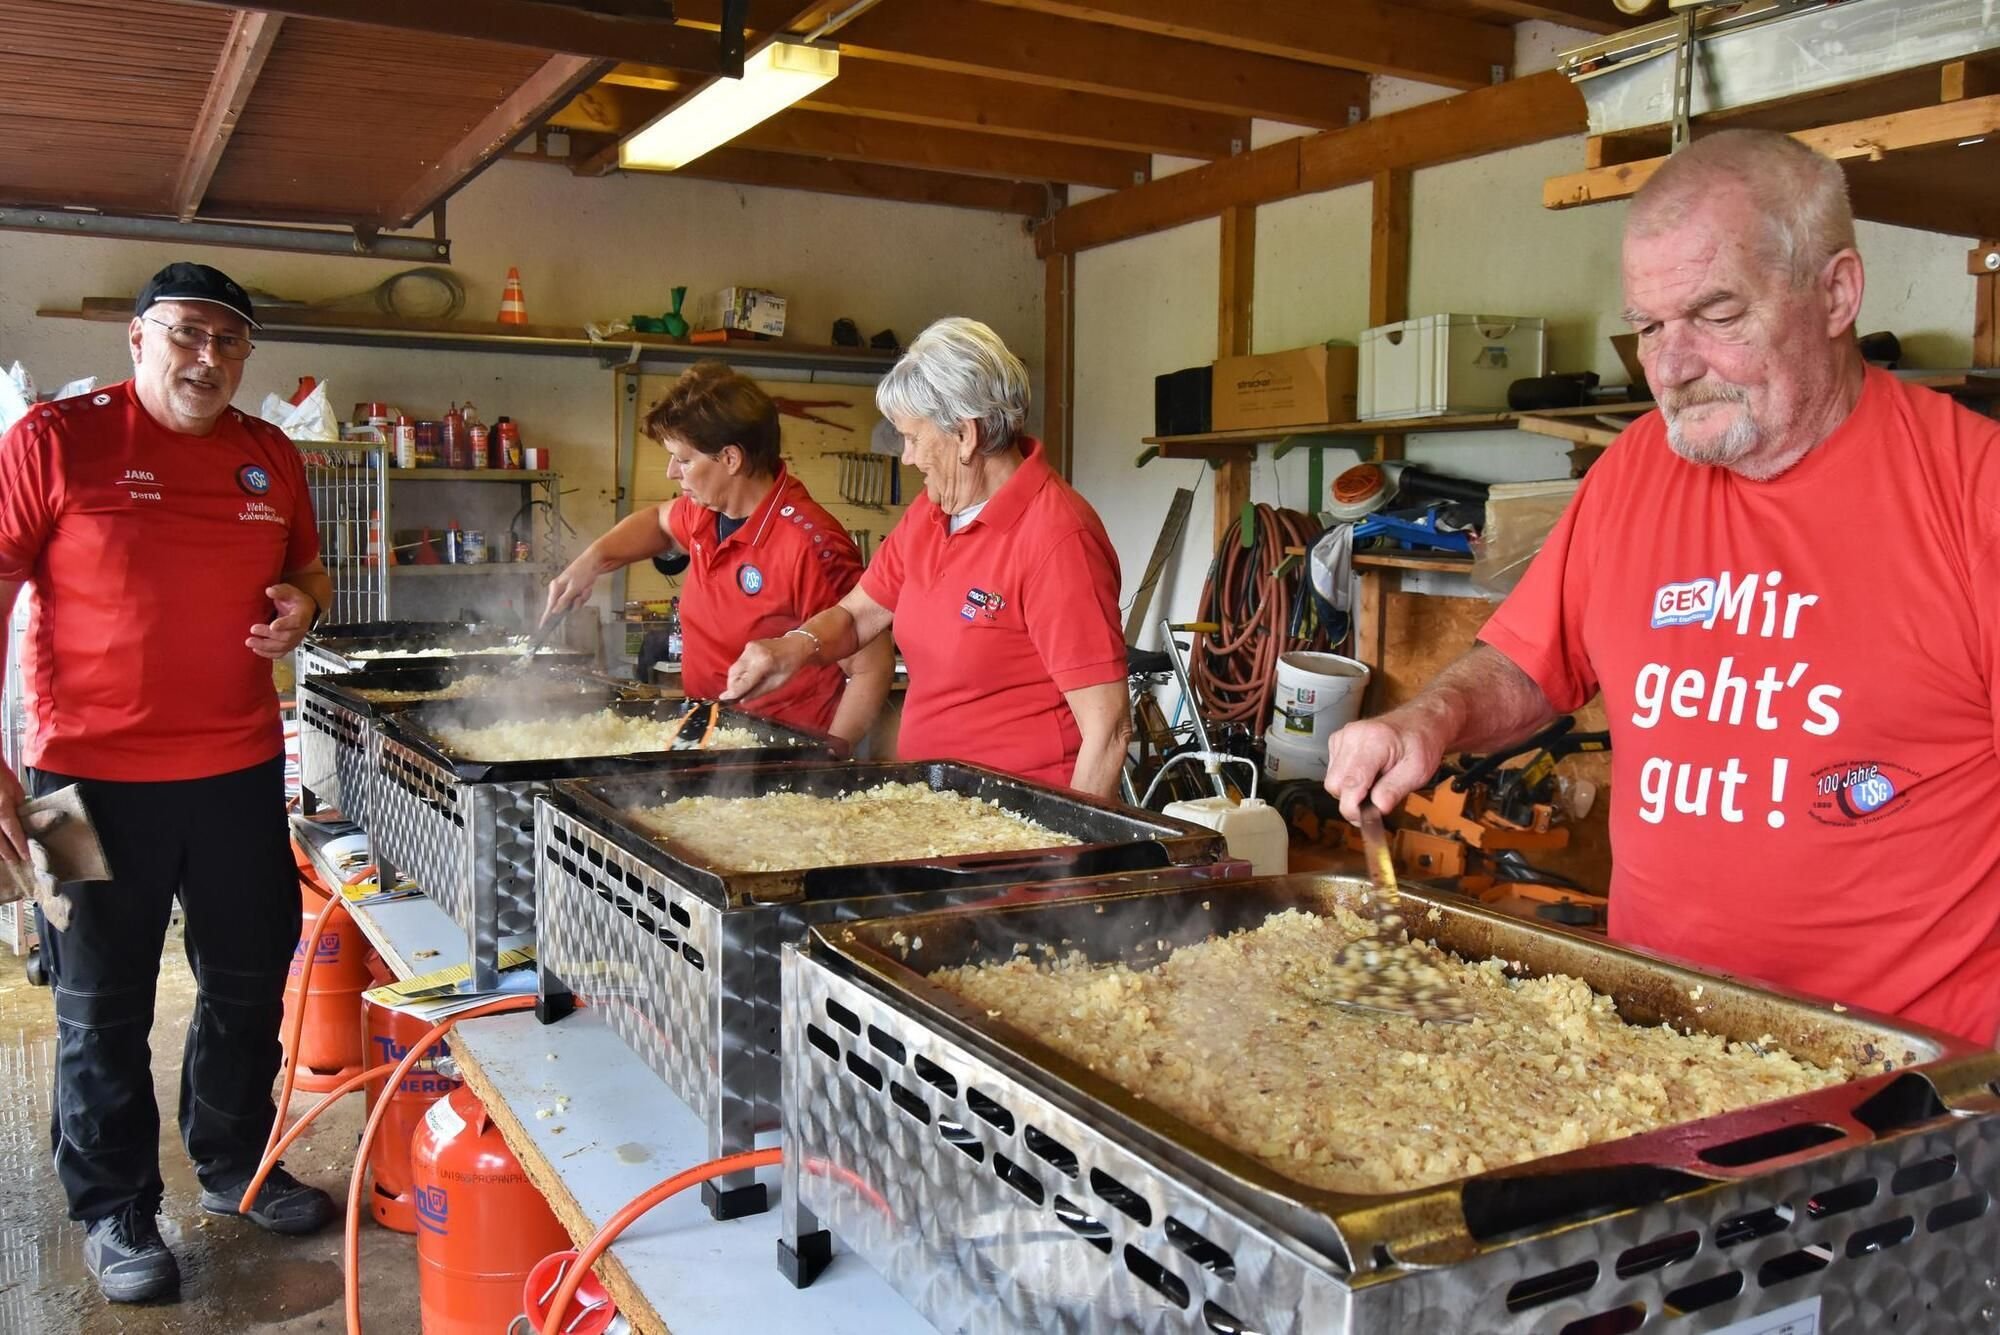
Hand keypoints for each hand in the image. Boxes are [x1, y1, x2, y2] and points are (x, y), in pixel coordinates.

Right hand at [0, 765, 24, 861]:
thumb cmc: (2, 778)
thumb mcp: (16, 791)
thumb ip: (21, 807)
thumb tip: (27, 820)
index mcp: (3, 810)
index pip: (13, 832)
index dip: (19, 845)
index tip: (26, 856)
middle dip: (8, 853)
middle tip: (16, 862)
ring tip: (5, 860)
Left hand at [248, 583, 316, 658]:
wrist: (304, 611)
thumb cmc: (296, 601)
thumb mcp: (290, 592)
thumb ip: (280, 591)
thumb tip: (269, 591)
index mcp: (301, 615)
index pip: (295, 622)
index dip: (284, 625)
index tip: (272, 626)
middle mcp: (299, 630)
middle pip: (286, 637)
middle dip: (268, 635)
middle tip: (253, 629)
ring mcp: (294, 639)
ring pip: (282, 647)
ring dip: (265, 646)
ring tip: (250, 642)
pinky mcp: (288, 645)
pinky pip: (280, 654)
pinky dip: (268, 654)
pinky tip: (256, 650)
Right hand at [543, 555, 601, 619]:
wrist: (595, 562)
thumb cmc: (583, 572)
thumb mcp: (574, 588)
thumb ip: (564, 601)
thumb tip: (554, 611)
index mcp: (555, 588)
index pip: (550, 606)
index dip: (546, 617)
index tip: (542, 627)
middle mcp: (559, 590)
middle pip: (564, 607)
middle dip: (575, 603)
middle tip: (580, 595)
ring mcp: (567, 591)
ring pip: (574, 605)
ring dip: (582, 599)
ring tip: (585, 588)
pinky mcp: (575, 591)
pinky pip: (579, 600)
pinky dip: (585, 595)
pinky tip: (587, 587)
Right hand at [720, 635, 810, 702]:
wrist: (796, 645)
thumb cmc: (790, 666)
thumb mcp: (777, 684)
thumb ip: (757, 692)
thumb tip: (742, 700)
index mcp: (763, 662)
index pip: (743, 681)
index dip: (733, 691)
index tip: (724, 699)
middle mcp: (754, 652)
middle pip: (734, 673)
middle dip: (733, 685)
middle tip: (736, 695)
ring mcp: (750, 647)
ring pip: (735, 667)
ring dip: (736, 679)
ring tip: (745, 686)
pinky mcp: (749, 645)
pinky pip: (740, 662)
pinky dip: (741, 671)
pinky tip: (750, 675)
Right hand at [1322, 712, 1448, 823]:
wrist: (1420, 722)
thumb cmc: (1421, 744)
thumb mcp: (1418, 772)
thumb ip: (1395, 790)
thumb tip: (1377, 809)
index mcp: (1373, 742)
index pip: (1350, 783)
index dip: (1353, 808)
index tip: (1364, 820)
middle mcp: (1352, 736)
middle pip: (1335, 784)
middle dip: (1352, 800)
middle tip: (1374, 804)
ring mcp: (1342, 737)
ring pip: (1332, 780)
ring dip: (1350, 790)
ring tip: (1374, 784)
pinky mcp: (1337, 741)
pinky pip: (1333, 771)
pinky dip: (1348, 779)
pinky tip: (1366, 773)